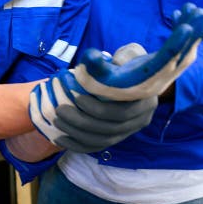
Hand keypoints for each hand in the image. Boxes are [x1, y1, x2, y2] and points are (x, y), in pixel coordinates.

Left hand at [28, 67, 157, 152]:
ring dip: (76, 133)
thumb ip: (117, 57)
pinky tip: (59, 138)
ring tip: (57, 120)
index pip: (121, 113)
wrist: (137, 77)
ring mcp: (128, 132)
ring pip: (101, 141)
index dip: (96, 107)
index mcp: (145, 102)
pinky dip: (76, 144)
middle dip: (80, 121)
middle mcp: (140, 121)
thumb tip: (93, 58)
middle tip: (59, 110)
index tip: (75, 96)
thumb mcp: (129, 55)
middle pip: (108, 130)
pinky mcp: (116, 138)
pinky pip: (95, 147)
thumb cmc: (131, 63)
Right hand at [75, 3, 202, 100]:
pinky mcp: (167, 67)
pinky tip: (179, 15)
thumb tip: (91, 55)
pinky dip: (184, 34)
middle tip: (199, 11)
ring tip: (194, 8)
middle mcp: (161, 79)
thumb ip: (92, 65)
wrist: (109, 97)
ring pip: (186, 52)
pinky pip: (181, 49)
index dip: (177, 44)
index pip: (166, 60)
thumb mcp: (91, 76)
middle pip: (183, 56)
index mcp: (146, 80)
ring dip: (193, 31)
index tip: (187, 26)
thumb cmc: (100, 82)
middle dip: (193, 34)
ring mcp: (167, 74)